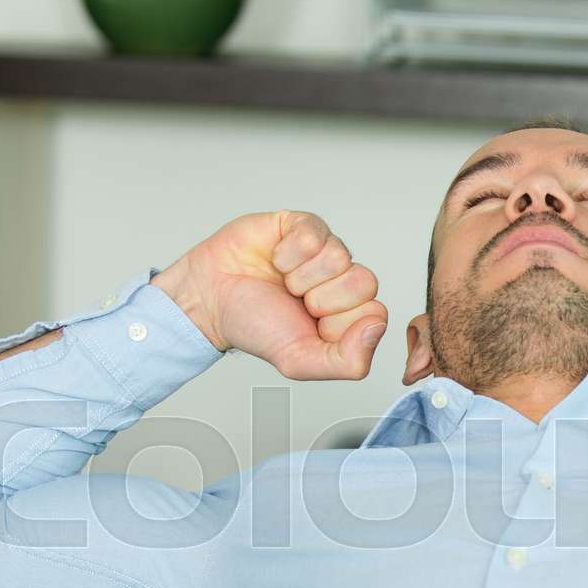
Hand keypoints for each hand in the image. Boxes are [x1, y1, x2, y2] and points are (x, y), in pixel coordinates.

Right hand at [152, 210, 387, 380]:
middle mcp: (343, 280)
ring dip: (300, 276)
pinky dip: (286, 253)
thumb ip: (348, 361)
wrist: (210, 299)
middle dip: (321, 299)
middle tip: (296, 302)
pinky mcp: (304, 225)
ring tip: (283, 282)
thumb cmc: (255, 326)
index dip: (339, 323)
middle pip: (364, 283)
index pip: (375, 313)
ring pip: (339, 257)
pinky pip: (313, 235)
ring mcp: (326, 250)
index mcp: (350, 312)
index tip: (312, 326)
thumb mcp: (299, 361)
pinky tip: (275, 260)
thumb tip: (377, 327)